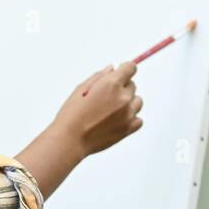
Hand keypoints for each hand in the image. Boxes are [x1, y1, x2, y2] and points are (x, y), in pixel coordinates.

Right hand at [15, 61, 142, 200]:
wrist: (70, 140)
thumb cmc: (71, 115)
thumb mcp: (80, 89)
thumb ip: (99, 77)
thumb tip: (111, 69)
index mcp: (111, 84)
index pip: (130, 68)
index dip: (124, 69)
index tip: (120, 74)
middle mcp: (123, 97)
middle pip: (133, 85)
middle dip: (122, 87)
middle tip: (105, 98)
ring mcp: (128, 114)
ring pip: (137, 102)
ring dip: (128, 103)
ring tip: (111, 111)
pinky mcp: (128, 129)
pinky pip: (138, 120)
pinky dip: (131, 119)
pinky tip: (117, 120)